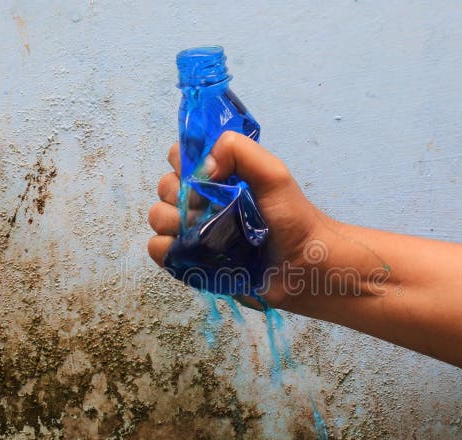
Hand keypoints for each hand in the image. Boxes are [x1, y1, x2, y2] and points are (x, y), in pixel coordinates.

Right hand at [147, 131, 333, 307]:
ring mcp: (195, 232)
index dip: (184, 164)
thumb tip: (201, 170)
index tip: (207, 177)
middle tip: (209, 209)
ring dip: (173, 223)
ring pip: (158, 218)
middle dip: (180, 196)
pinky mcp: (192, 262)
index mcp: (217, 176)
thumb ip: (239, 151)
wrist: (303, 266)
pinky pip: (159, 251)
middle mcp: (201, 201)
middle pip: (164, 188)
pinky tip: (193, 252)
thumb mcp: (273, 174)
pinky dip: (168, 250)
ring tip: (204, 233)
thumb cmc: (292, 218)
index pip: (178, 157)